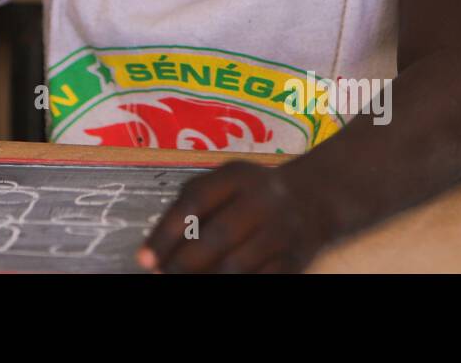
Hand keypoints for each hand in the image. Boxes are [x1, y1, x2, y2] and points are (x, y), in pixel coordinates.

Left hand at [139, 160, 328, 272]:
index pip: (196, 201)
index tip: (144, 258)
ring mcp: (282, 232)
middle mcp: (263, 200)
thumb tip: (156, 247)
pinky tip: (217, 284)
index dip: (167, 231)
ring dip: (207, 279)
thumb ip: (191, 203)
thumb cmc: (253, 190)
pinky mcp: (294, 261)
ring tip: (184, 281)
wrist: (316, 197)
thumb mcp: (225, 181)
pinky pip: (260, 279)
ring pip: (239, 265)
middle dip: (184, 263)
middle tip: (162, 275)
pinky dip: (236, 285)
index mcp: (237, 177)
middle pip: (219, 235)